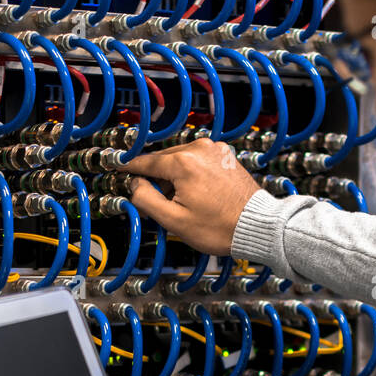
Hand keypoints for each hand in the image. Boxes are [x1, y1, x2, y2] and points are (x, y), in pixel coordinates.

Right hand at [124, 139, 262, 255]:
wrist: (256, 226)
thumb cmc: (219, 227)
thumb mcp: (174, 220)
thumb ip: (146, 199)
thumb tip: (134, 185)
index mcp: (183, 162)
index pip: (146, 162)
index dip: (130, 169)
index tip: (119, 169)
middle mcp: (199, 149)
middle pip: (164, 161)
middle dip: (158, 180)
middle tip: (156, 204)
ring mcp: (215, 150)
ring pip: (182, 161)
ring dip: (175, 178)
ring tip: (183, 203)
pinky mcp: (226, 156)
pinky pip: (199, 161)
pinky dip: (192, 174)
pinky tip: (197, 194)